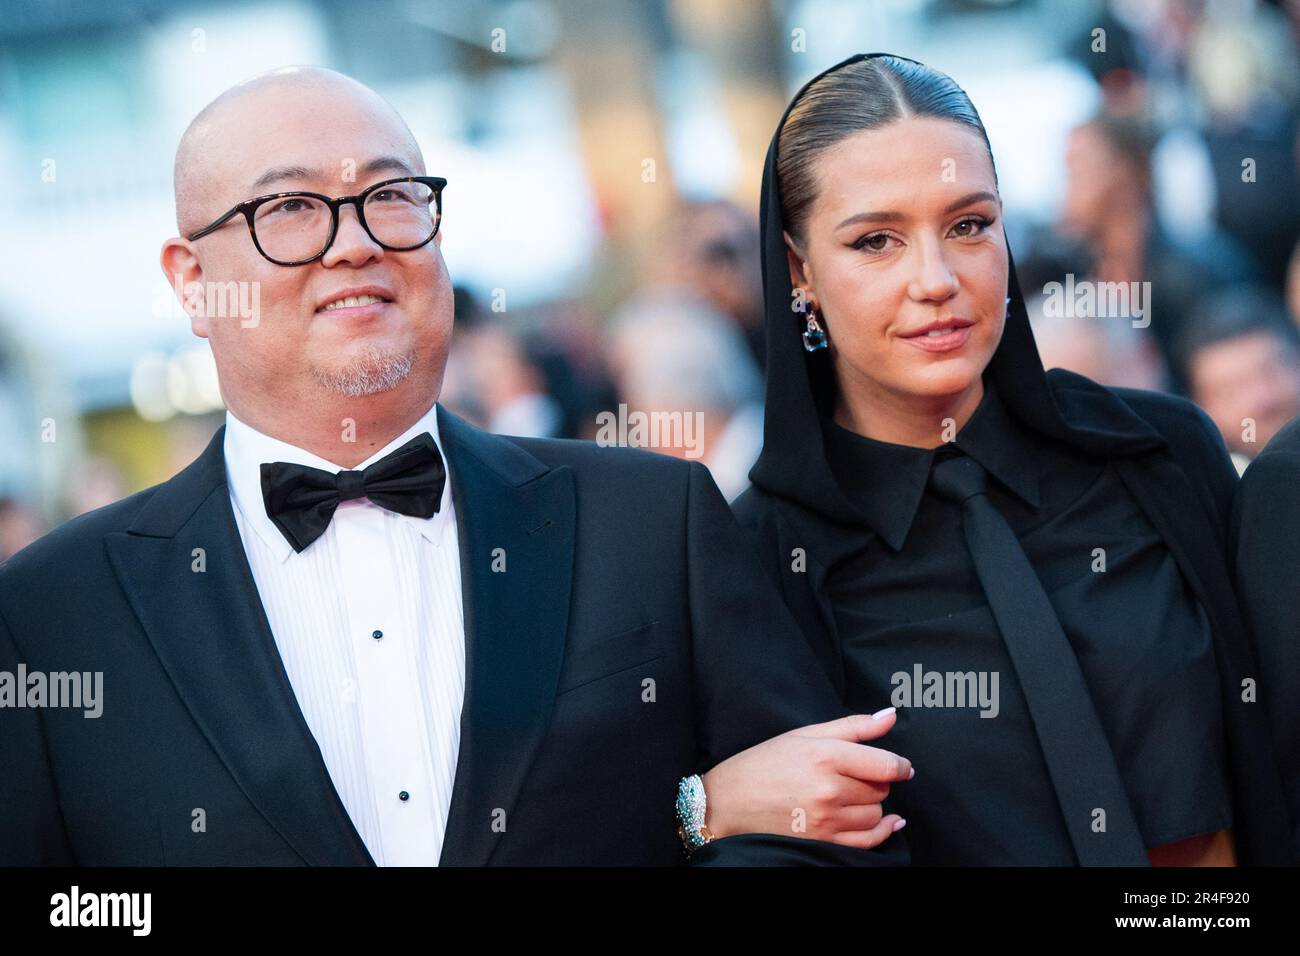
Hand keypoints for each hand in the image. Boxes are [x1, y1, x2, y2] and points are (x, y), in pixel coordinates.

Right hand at [701, 709, 911, 848]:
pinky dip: (882, 831)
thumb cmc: (765, 762)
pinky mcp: (823, 841)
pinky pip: (869, 841)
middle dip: (876, 781)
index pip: (885, 765)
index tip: (901, 766)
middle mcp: (829, 788)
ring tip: (851, 795)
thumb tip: (890, 715)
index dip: (900, 766)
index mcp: (825, 755)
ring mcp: (827, 819)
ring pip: (876, 813)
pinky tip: (885, 822)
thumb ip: (853, 726)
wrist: (729, 802)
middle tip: (855, 776)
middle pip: (881, 789)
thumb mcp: (805, 734)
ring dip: (872, 805)